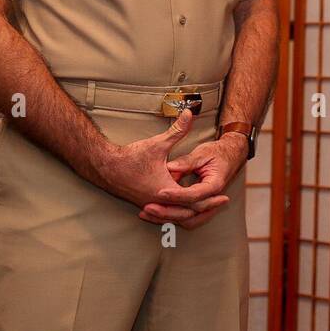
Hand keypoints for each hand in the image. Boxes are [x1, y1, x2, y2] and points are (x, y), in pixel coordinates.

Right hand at [94, 109, 228, 224]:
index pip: (194, 202)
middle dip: (206, 209)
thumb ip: (177, 130)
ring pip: (177, 217)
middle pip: (189, 214)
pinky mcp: (147, 205)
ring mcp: (152, 206)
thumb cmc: (130, 157)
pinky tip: (187, 205)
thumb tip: (190, 113)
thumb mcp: (158, 144)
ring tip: (209, 205)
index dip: (211, 200)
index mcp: (166, 191)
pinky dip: (179, 212)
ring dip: (193, 212)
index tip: (224, 196)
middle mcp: (159, 203)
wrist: (105, 167)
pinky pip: (168, 215)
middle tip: (222, 202)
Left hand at [138, 132, 246, 228]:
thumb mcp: (203, 152)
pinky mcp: (199, 204)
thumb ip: (187, 162)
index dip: (176, 195)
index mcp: (214, 185)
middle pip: (189, 214)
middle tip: (147, 208)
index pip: (193, 196)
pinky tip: (154, 213)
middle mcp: (211, 198)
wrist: (231, 155)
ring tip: (146, 213)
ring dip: (167, 219)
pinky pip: (185, 216)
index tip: (160, 192)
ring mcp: (206, 203)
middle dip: (167, 213)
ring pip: (187, 220)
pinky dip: (170, 217)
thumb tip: (170, 168)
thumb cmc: (218, 153)